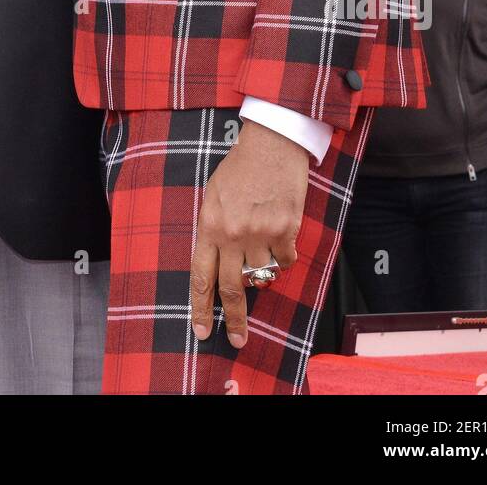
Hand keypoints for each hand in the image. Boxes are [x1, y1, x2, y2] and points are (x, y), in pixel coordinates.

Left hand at [190, 120, 308, 348]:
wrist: (271, 144)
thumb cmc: (239, 168)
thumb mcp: (213, 195)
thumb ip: (214, 231)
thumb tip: (223, 266)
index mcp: (210, 225)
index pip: (202, 277)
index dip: (201, 308)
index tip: (202, 332)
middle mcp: (233, 234)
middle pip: (232, 289)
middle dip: (234, 320)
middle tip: (238, 341)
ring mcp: (260, 233)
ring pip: (262, 274)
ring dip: (263, 272)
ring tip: (262, 251)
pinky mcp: (285, 229)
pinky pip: (285, 260)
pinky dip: (283, 256)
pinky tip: (280, 238)